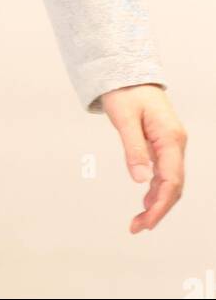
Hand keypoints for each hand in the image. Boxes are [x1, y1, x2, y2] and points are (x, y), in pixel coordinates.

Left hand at [99, 84, 185, 232]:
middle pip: (174, 185)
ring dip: (157, 202)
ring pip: (170, 181)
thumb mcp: (124, 118)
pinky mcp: (162, 143)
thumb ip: (133, 148)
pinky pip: (164, 172)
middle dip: (158, 209)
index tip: (146, 223)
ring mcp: (170, 143)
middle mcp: (175, 142)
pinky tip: (145, 201)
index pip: (172, 179)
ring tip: (139, 221)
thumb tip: (141, 179)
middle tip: (137, 227)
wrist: (127, 72)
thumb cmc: (125, 90)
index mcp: (170, 137)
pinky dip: (156, 189)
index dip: (160, 205)